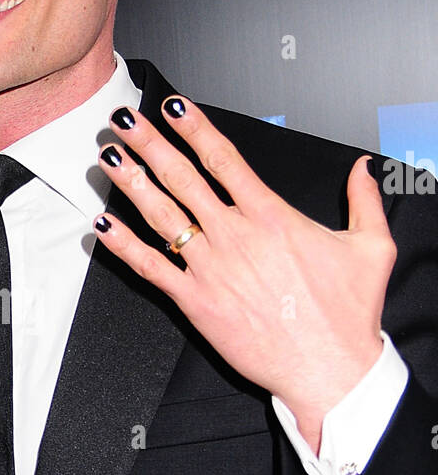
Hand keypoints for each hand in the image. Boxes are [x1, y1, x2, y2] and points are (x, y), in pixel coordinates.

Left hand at [94, 96, 395, 451]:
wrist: (328, 369)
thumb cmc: (346, 316)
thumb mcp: (371, 248)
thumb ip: (364, 201)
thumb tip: (363, 169)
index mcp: (272, 216)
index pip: (224, 158)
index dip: (193, 127)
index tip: (172, 106)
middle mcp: (235, 236)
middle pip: (182, 177)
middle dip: (149, 143)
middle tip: (123, 119)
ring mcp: (211, 268)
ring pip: (161, 215)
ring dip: (131, 182)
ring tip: (107, 156)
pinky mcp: (196, 302)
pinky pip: (151, 268)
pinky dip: (123, 245)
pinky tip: (103, 224)